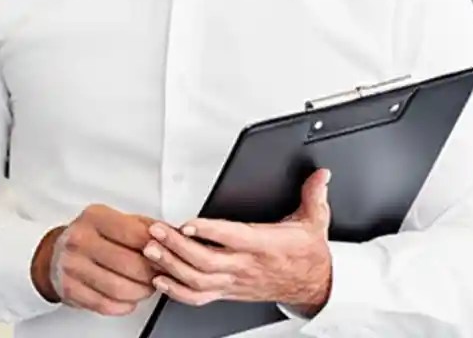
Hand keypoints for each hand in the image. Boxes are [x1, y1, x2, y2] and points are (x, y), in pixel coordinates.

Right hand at [30, 204, 162, 315]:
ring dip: (141, 292)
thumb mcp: (113, 220)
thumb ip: (142, 226)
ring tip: (146, 286)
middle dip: (152, 274)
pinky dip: (125, 305)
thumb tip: (174, 233)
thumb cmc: (89, 237)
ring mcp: (73, 266)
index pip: (136, 234)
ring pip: (120, 289)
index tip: (167, 254)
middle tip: (159, 274)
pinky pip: (107, 305)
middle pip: (130, 264)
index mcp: (95, 217)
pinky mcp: (70, 289)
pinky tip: (128, 297)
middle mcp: (80, 240)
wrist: (54, 255)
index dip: (158, 247)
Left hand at [142, 169, 333, 313]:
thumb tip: (320, 174)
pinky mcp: (228, 292)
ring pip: (198, 280)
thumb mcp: (315, 222)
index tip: (188, 222)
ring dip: (172, 266)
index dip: (209, 231)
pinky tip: (160, 279)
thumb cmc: (307, 256)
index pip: (233, 238)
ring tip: (152, 250)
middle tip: (157, 231)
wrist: (313, 287)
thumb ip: (313, 196)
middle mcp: (246, 266)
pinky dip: (177, 292)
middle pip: (206, 261)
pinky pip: (199, 298)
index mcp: (265, 246)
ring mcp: (235, 281)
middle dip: (178, 246)